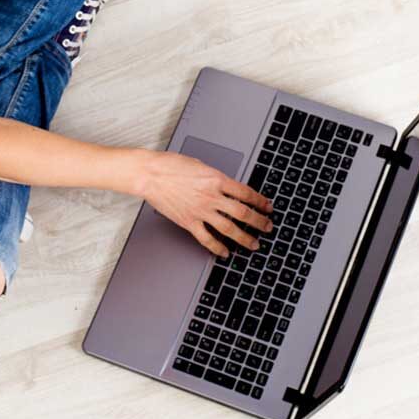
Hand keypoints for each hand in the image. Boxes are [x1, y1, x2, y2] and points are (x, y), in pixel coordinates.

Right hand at [137, 149, 272, 256]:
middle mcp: (212, 196)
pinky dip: (218, 248)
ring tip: (254, 244)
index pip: (246, 193)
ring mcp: (201, 211)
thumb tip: (228, 188)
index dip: (260, 202)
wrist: (150, 174)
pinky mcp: (188, 222)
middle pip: (243, 213)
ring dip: (245, 238)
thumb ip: (216, 178)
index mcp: (217, 179)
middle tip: (267, 226)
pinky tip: (225, 252)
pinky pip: (207, 239)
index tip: (267, 206)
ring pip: (229, 229)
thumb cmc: (172, 165)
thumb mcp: (202, 165)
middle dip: (259, 222)